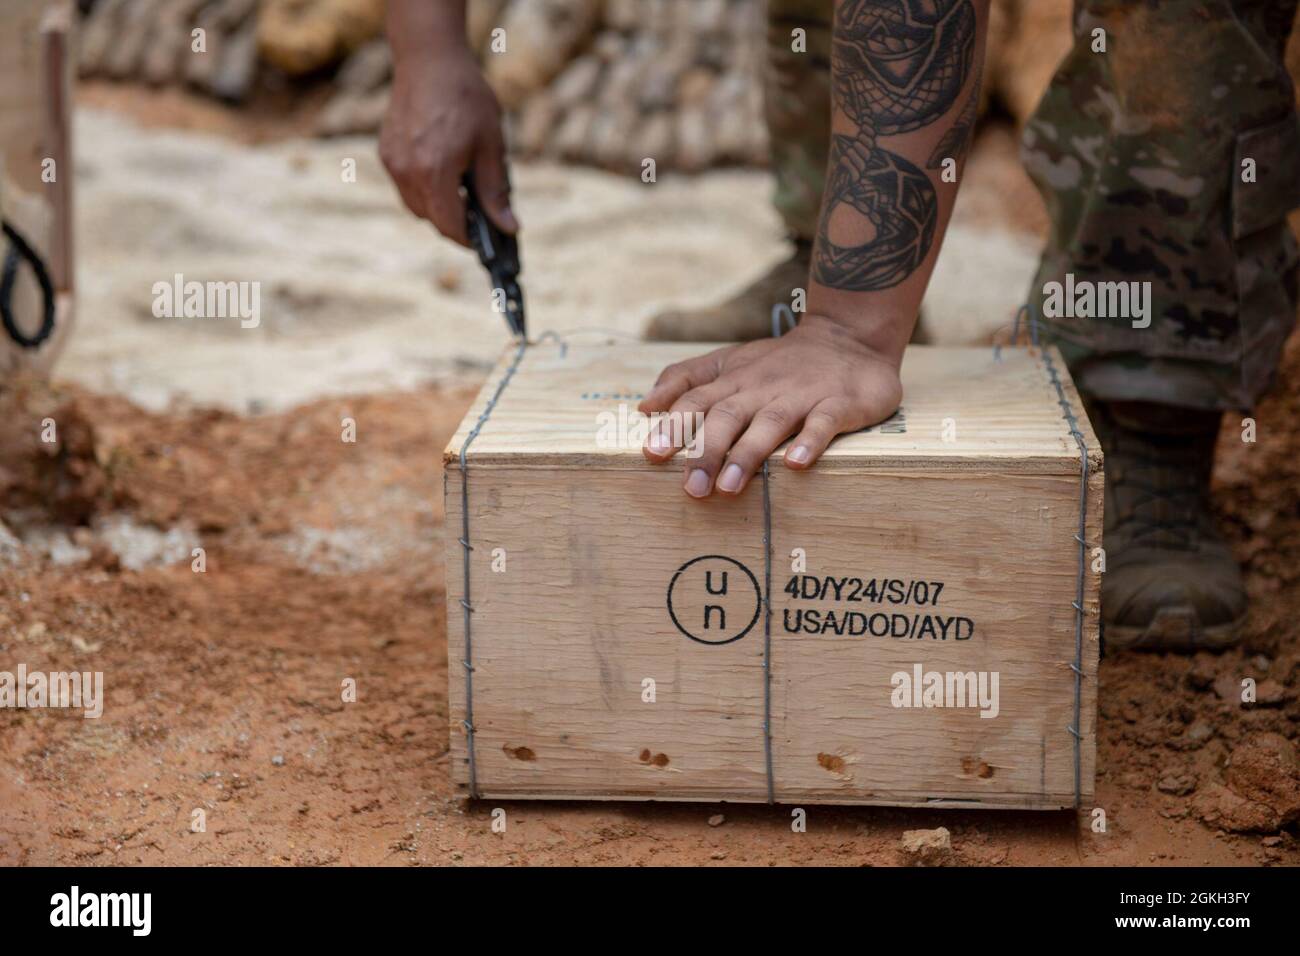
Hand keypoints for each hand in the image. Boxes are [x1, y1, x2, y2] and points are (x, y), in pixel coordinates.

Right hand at [379, 50, 516, 246]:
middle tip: (479, 214)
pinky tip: (443, 170)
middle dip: (455, 223)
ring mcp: (393, 162)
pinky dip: (424, 188)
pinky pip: (405, 185)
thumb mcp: (491, 145)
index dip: (469, 239)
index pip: (450, 225)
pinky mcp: (386, 152)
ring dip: (438, 207)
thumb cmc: (465, 97)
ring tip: (462, 190)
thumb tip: (508, 227)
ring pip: (415, 205)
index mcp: (435, 172)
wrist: (429, 59)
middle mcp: (408, 172)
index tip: (486, 242)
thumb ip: (496, 191)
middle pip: (431, 219)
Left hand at [639, 316, 903, 497]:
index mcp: (733, 380)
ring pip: (770, 422)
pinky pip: (823, 422)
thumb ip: (685, 380)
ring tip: (729, 487)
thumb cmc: (779, 362)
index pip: (697, 400)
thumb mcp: (728, 363)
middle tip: (691, 487)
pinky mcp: (838, 403)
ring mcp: (800, 395)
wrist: (848, 338)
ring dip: (748, 454)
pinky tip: (797, 464)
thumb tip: (645, 406)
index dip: (675, 425)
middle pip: (727, 416)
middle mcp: (762, 387)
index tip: (652, 452)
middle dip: (707, 451)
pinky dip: (810, 441)